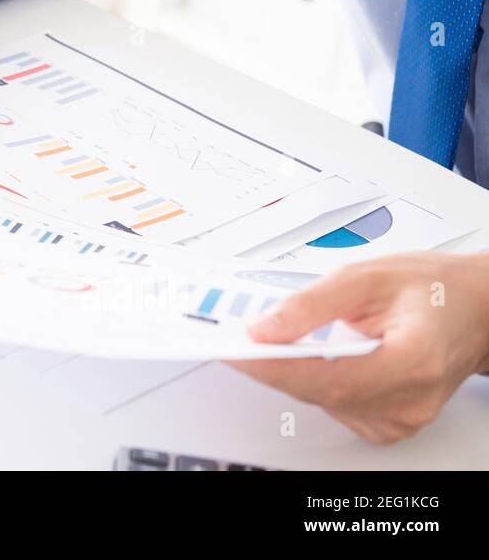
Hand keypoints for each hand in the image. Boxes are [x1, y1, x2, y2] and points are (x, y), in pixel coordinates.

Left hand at [229, 252, 488, 443]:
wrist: (476, 308)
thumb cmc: (436, 288)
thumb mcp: (368, 277)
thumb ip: (310, 304)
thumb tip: (263, 328)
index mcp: (414, 361)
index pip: (327, 380)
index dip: (274, 367)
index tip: (235, 351)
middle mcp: (411, 401)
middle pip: (321, 393)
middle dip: (274, 363)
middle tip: (237, 336)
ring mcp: (403, 418)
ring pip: (324, 401)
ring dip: (296, 370)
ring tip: (281, 337)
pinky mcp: (392, 422)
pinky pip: (337, 406)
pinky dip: (318, 379)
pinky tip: (321, 354)